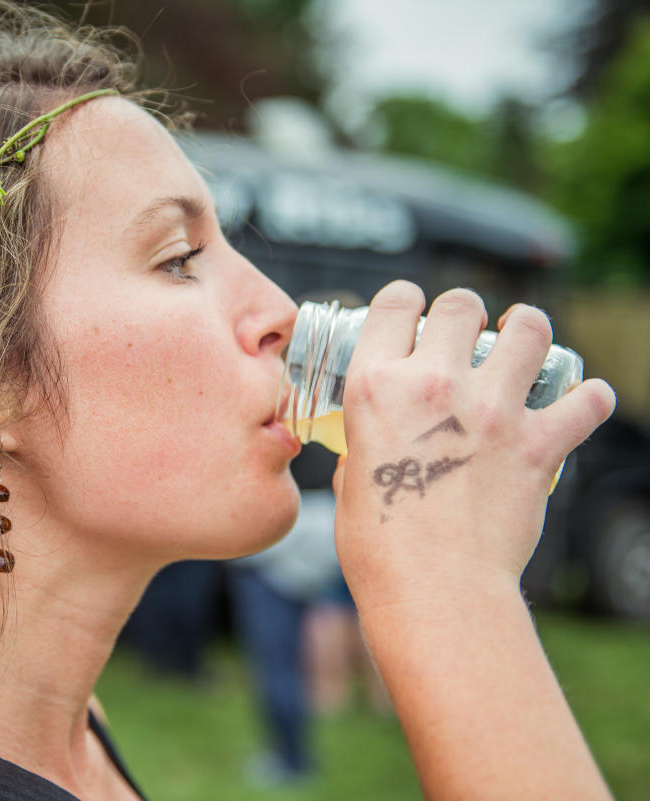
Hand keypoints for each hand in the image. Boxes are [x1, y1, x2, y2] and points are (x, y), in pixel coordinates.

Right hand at [332, 282, 614, 606]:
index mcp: (374, 387)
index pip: (395, 303)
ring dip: (528, 331)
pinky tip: (582, 401)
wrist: (433, 590)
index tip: (415, 315)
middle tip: (469, 335)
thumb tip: (381, 439)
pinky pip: (585, 401)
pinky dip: (588, 399)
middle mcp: (432, 384)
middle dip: (467, 312)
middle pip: (462, 303)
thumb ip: (369, 442)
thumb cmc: (380, 547)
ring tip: (524, 344)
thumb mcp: (351, 477)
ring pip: (530, 329)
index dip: (407, 302)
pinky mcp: (537, 444)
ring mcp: (490, 410)